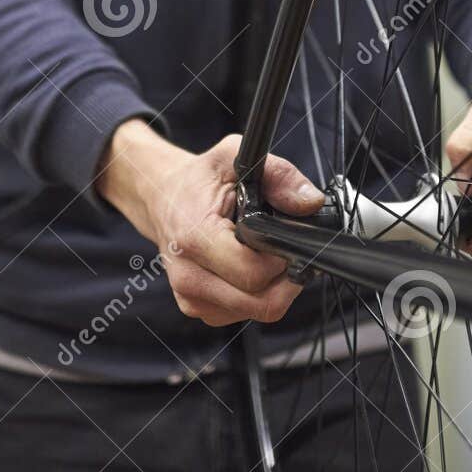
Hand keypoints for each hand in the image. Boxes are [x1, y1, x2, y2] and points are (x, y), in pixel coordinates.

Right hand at [96, 121, 325, 325]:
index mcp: (195, 238)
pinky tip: (250, 265)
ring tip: (265, 253)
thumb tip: (310, 202)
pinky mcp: (197, 309)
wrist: (161, 199)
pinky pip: (245, 314)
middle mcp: (189, 276)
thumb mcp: (233, 157)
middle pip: (262, 303)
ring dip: (274, 287)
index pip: (254, 273)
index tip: (286, 236)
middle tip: (285, 248)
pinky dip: (258, 294)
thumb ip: (278, 174)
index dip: (282, 257)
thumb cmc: (198, 180)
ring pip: (258, 311)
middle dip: (286, 277)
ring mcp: (191, 298)